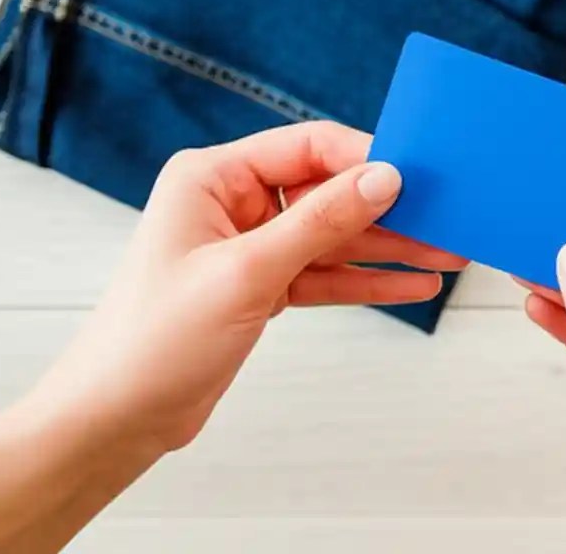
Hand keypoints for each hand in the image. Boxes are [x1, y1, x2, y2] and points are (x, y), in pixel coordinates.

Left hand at [33, 121, 465, 451]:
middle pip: (329, 192)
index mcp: (212, 178)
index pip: (306, 147)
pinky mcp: (262, 287)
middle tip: (447, 218)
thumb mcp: (246, 273)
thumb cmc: (155, 339)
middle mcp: (232, 203)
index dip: (364, 158)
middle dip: (389, 210)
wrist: (117, 417)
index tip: (418, 175)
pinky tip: (413, 283)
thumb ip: (320, 222)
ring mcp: (250, 246)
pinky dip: (367, 280)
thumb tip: (383, 179)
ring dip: (389, 248)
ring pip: (335, 237)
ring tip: (448, 254)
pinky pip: (326, 274)